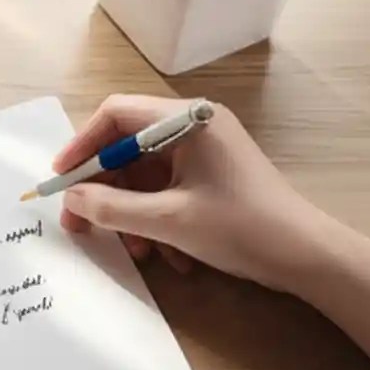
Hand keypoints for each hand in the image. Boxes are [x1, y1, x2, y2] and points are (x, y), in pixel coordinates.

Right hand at [55, 94, 330, 292]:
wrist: (307, 256)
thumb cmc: (241, 227)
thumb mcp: (168, 221)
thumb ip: (112, 208)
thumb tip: (72, 200)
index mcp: (187, 120)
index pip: (116, 113)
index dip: (82, 144)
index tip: (62, 178)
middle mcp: (194, 126)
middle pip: (127, 146)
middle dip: (104, 189)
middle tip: (81, 223)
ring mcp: (205, 151)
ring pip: (145, 174)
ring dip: (131, 213)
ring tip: (133, 251)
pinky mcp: (212, 176)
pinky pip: (168, 189)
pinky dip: (157, 219)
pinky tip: (166, 255)